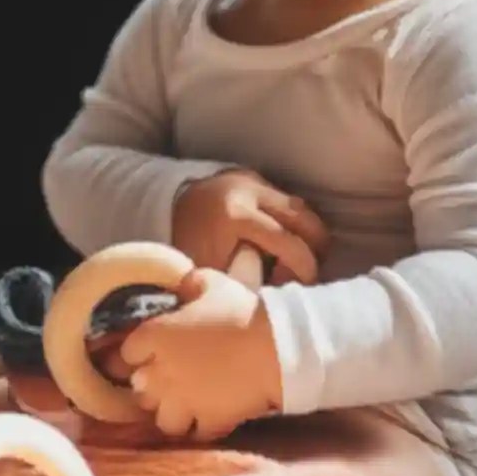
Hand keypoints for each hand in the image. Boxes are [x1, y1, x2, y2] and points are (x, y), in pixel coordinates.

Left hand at [118, 267, 282, 441]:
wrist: (277, 347)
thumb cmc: (240, 310)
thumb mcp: (211, 282)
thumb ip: (189, 284)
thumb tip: (183, 287)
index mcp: (154, 337)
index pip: (125, 353)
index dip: (137, 353)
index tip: (147, 351)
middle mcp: (160, 374)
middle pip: (140, 389)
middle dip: (151, 385)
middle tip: (167, 378)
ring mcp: (183, 402)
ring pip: (162, 419)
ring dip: (170, 411)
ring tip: (184, 403)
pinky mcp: (209, 422)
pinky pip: (195, 433)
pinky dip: (200, 427)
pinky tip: (209, 416)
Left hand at [172, 169, 327, 285]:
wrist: (162, 209)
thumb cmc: (187, 248)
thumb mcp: (211, 271)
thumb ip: (244, 282)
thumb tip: (279, 300)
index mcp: (234, 215)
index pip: (289, 242)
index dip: (304, 268)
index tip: (301, 287)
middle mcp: (247, 190)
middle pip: (304, 219)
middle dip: (314, 249)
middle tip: (307, 273)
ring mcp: (251, 179)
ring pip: (300, 207)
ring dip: (307, 235)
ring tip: (300, 260)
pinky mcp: (252, 176)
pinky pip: (284, 200)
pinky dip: (291, 222)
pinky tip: (286, 243)